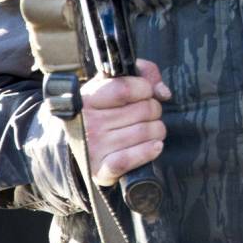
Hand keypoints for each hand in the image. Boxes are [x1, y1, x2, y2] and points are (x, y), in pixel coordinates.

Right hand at [82, 59, 171, 186]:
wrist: (79, 147)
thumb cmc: (102, 111)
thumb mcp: (113, 84)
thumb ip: (142, 73)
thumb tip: (163, 92)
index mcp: (88, 98)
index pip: (125, 88)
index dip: (145, 88)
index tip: (146, 92)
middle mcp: (88, 123)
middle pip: (142, 110)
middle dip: (154, 110)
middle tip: (148, 113)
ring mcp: (94, 147)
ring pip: (145, 132)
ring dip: (157, 130)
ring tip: (151, 129)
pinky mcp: (101, 169)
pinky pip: (132, 158)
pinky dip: (149, 151)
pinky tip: (154, 146)